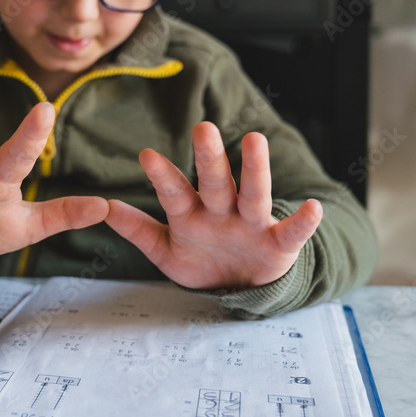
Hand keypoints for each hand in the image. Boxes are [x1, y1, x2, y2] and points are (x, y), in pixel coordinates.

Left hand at [105, 121, 322, 288]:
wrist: (240, 288)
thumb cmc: (202, 262)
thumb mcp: (166, 252)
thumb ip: (138, 230)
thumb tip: (102, 208)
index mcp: (192, 213)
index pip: (176, 192)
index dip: (162, 176)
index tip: (146, 155)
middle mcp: (222, 211)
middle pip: (215, 181)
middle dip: (209, 157)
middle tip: (202, 128)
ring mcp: (251, 225)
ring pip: (253, 194)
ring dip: (255, 169)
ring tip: (255, 141)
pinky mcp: (277, 244)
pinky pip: (292, 232)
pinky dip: (303, 221)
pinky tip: (313, 207)